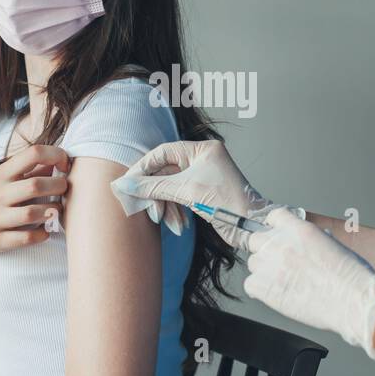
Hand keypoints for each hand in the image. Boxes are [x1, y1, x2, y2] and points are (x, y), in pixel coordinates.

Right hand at [0, 144, 69, 260]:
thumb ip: (25, 172)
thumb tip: (55, 162)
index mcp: (0, 175)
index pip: (33, 154)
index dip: (55, 155)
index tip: (64, 165)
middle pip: (36, 186)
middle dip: (58, 186)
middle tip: (64, 189)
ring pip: (33, 213)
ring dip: (52, 212)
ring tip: (56, 210)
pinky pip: (27, 238)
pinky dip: (42, 234)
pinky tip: (45, 230)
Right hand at [110, 139, 271, 247]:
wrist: (250, 227)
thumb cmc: (226, 202)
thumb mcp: (185, 191)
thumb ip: (153, 187)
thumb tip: (124, 185)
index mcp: (202, 149)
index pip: (163, 152)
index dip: (143, 168)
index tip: (128, 184)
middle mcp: (202, 159)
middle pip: (165, 171)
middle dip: (155, 193)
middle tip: (147, 209)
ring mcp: (202, 176)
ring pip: (170, 187)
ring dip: (166, 206)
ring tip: (166, 221)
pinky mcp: (202, 193)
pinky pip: (178, 198)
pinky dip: (175, 211)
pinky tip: (178, 225)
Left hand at [244, 208, 374, 359]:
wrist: (354, 301)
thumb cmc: (352, 277)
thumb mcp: (333, 245)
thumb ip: (310, 241)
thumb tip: (303, 245)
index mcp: (300, 229)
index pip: (273, 217)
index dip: (274, 228)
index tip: (276, 236)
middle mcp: (281, 243)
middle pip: (256, 240)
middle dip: (265, 250)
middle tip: (280, 264)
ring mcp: (271, 265)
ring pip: (253, 263)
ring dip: (263, 271)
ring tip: (283, 283)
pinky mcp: (264, 287)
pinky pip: (250, 284)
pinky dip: (259, 290)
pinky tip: (276, 294)